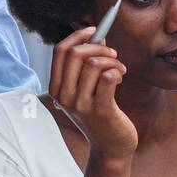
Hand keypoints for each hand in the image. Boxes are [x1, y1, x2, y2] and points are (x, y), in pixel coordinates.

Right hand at [49, 27, 136, 160]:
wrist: (111, 146)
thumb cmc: (100, 113)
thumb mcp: (87, 88)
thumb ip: (87, 62)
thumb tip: (95, 35)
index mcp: (56, 88)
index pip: (60, 51)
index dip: (78, 35)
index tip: (94, 30)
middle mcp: (64, 96)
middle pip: (76, 53)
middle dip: (99, 47)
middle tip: (113, 54)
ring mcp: (80, 104)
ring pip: (94, 63)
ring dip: (113, 61)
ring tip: (120, 70)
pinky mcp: (100, 110)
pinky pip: (108, 76)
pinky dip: (117, 72)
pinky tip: (120, 79)